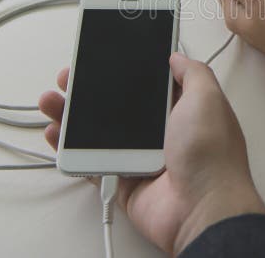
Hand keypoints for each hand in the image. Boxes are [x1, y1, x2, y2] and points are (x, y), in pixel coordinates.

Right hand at [38, 54, 264, 255]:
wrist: (203, 209)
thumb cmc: (211, 155)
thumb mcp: (207, 99)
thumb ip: (192, 73)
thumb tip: (177, 56)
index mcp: (183, 110)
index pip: (150, 84)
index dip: (128, 70)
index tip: (105, 56)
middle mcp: (162, 132)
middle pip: (119, 105)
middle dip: (92, 90)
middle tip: (71, 77)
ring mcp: (141, 156)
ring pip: (100, 132)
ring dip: (73, 116)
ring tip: (52, 100)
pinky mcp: (124, 180)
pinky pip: (92, 163)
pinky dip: (71, 151)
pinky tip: (56, 133)